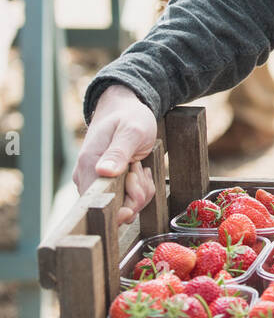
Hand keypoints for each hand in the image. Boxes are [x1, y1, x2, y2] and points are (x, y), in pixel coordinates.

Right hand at [72, 84, 158, 224]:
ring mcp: (98, 183)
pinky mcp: (108, 185)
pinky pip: (128, 200)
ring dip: (141, 190)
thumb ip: (119, 152)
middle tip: (139, 168)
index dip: (120, 209)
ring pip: (125, 206)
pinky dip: (140, 189)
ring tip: (139, 166)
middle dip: (136, 194)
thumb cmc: (129, 116)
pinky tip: (140, 171)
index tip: (134, 195)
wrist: (125, 109)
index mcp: (88, 165)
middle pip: (115, 208)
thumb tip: (104, 172)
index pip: (98, 203)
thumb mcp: (131, 131)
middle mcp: (88, 178)